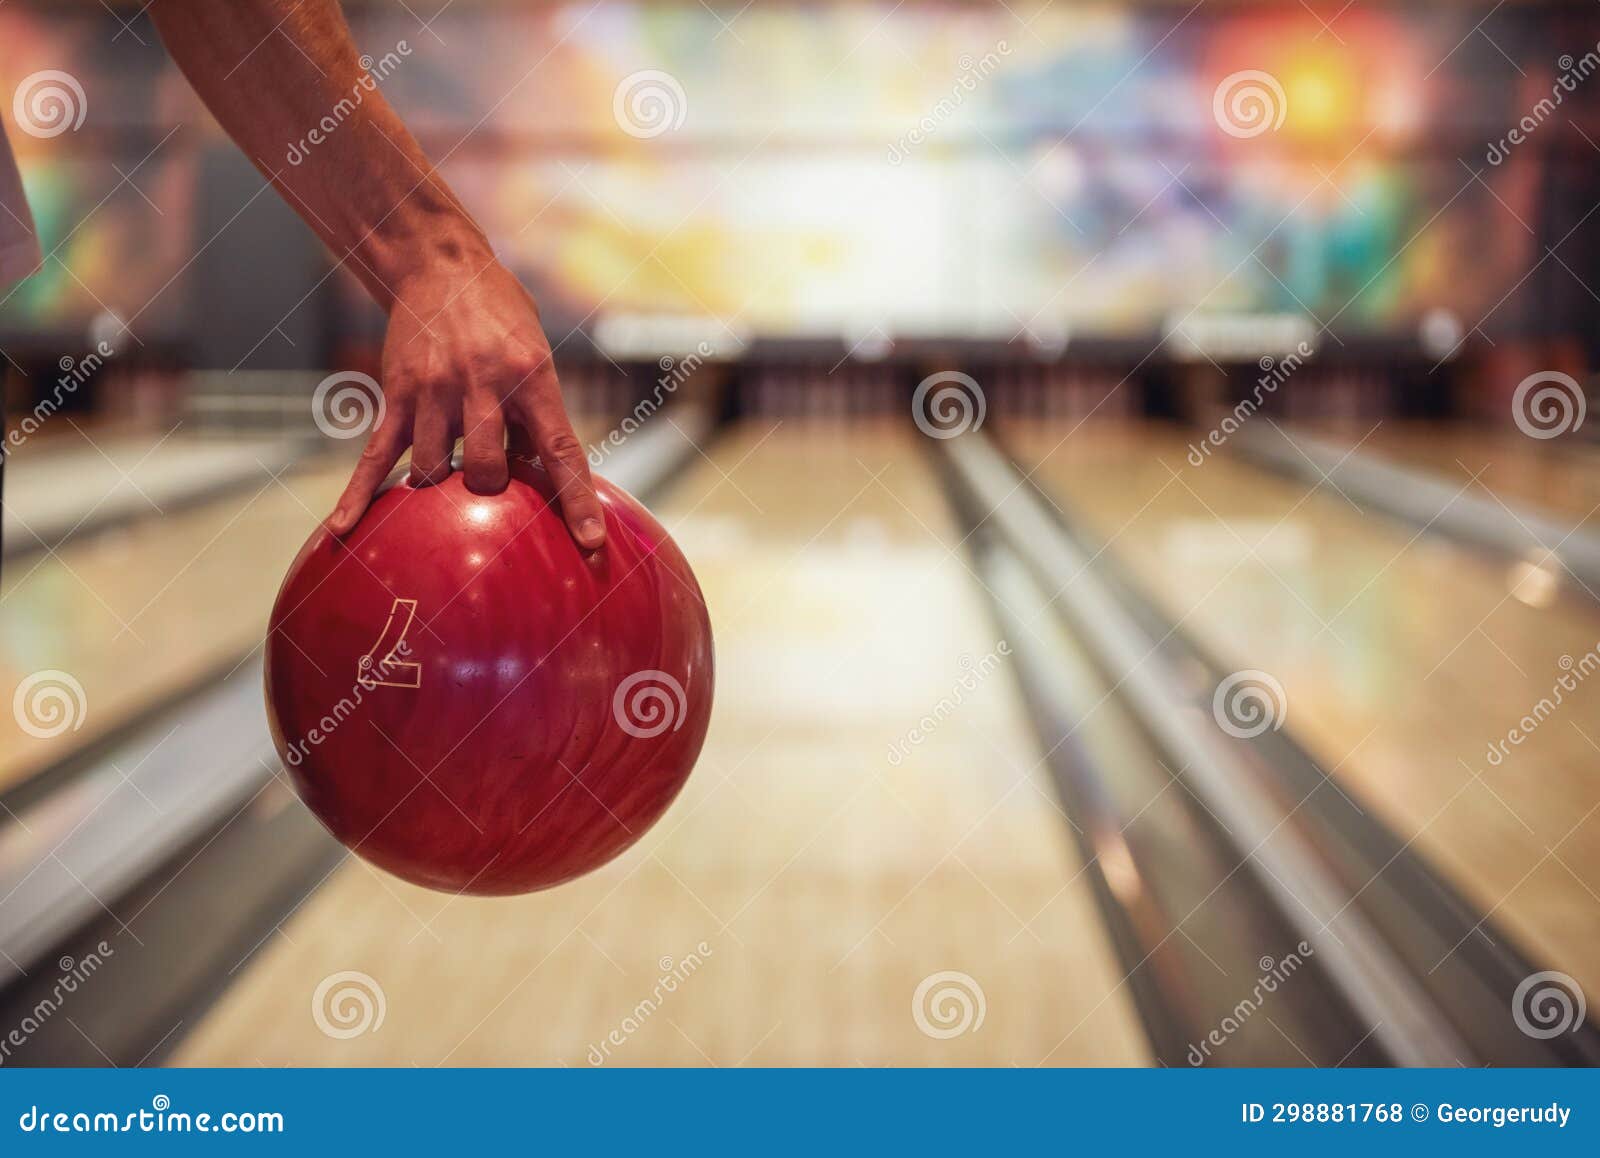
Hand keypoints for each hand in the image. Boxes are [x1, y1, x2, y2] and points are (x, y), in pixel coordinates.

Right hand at [324, 249, 604, 548]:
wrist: (439, 264)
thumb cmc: (500, 315)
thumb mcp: (536, 354)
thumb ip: (538, 412)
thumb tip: (535, 473)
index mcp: (530, 375)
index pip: (560, 449)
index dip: (576, 499)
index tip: (591, 541)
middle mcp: (482, 384)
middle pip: (487, 472)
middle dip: (492, 488)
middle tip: (490, 472)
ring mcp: (434, 391)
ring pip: (434, 470)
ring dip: (443, 484)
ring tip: (449, 467)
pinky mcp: (397, 395)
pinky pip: (377, 455)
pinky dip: (359, 496)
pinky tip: (341, 529)